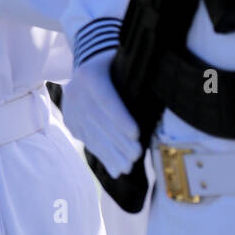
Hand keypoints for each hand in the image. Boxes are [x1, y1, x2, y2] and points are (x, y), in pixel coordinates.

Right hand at [61, 53, 141, 178]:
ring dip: (110, 154)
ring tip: (127, 167)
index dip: (120, 118)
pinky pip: (87, 141)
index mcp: (90, 75)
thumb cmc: (117, 67)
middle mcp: (76, 92)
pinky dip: (102, 156)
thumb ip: (138, 81)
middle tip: (137, 156)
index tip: (136, 134)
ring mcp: (71, 108)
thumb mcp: (124, 67)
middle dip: (118, 141)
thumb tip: (164, 95)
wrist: (88, 65)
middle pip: (98, 120)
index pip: (105, 99)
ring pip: (92, 134)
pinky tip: (115, 169)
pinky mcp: (71, 121)